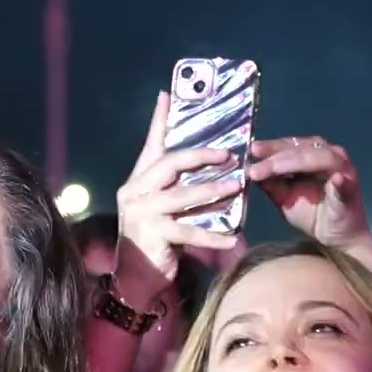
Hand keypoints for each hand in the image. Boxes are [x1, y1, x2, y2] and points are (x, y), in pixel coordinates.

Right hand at [114, 91, 238, 307]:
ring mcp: (141, 213)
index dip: (160, 119)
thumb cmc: (154, 238)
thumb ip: (178, 184)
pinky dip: (213, 236)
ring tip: (236, 187)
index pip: (151, 144)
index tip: (168, 94)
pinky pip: (189, 231)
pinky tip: (235, 238)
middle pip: (169, 163)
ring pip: (181, 195)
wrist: (135, 277)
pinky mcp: (152, 235)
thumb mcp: (164, 206)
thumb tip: (210, 170)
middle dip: (200, 155)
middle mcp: (135, 191)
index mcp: (139, 180)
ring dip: (211, 190)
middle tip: (228, 154)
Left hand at [248, 136, 371, 275]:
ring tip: (273, 169)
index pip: (289, 145)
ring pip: (319, 158)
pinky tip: (334, 180)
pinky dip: (339, 182)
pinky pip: (344, 183)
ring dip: (294, 162)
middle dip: (276, 156)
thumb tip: (251, 169)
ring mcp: (343, 169)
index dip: (270, 148)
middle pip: (300, 149)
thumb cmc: (312, 214)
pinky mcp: (352, 188)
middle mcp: (329, 155)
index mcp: (311, 154)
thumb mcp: (284, 198)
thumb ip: (271, 184)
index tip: (250, 151)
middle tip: (255, 166)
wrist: (335, 238)